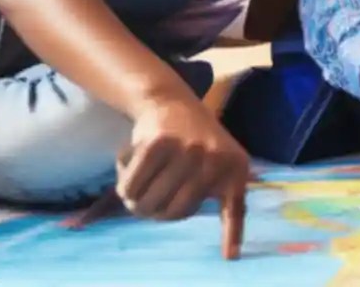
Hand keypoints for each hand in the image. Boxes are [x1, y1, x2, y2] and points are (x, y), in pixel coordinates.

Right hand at [117, 97, 247, 259]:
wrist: (173, 102)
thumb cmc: (198, 141)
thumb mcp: (222, 161)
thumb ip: (225, 195)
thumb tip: (231, 250)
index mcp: (235, 168)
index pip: (234, 208)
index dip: (232, 236)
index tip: (230, 257)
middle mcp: (215, 160)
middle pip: (175, 211)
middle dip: (154, 213)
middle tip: (144, 204)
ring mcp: (187, 150)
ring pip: (150, 200)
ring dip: (135, 201)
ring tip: (135, 189)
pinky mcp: (158, 143)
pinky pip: (131, 184)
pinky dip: (124, 185)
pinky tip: (126, 173)